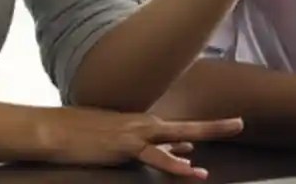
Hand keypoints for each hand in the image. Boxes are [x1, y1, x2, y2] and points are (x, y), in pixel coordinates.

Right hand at [42, 107, 243, 178]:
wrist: (54, 130)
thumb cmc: (77, 136)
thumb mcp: (111, 138)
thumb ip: (141, 145)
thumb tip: (170, 150)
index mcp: (139, 123)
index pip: (175, 128)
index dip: (199, 130)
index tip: (222, 130)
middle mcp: (142, 124)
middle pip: (187, 125)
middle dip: (214, 126)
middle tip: (240, 123)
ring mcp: (135, 133)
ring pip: (180, 133)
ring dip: (207, 132)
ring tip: (233, 131)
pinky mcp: (126, 146)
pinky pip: (157, 158)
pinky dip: (177, 165)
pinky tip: (194, 171)